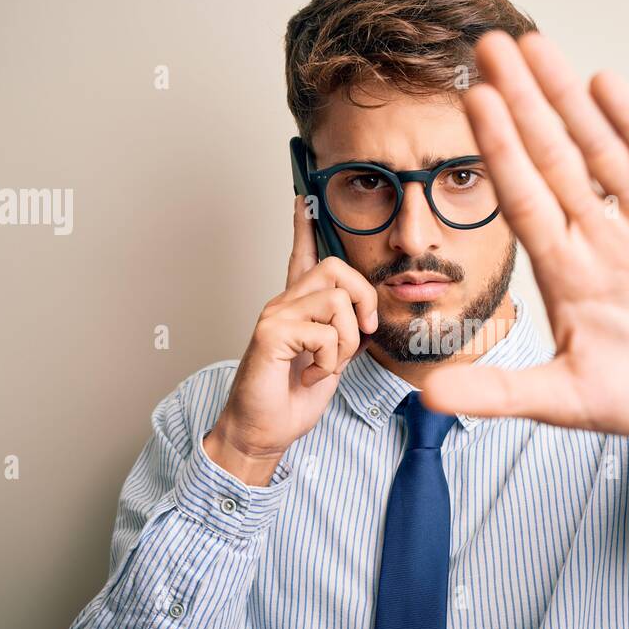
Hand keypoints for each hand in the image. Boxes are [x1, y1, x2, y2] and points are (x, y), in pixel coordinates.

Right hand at [205, 195, 378, 482]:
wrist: (263, 431)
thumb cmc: (291, 398)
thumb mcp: (331, 360)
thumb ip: (344, 332)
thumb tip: (365, 316)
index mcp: (297, 308)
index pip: (301, 257)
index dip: (303, 227)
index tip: (302, 196)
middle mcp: (283, 304)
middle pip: (336, 268)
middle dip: (364, 299)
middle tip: (362, 333)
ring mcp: (275, 316)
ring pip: (337, 301)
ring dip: (346, 341)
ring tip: (328, 364)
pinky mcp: (271, 334)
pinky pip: (325, 333)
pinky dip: (329, 360)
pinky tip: (310, 374)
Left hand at [419, 30, 628, 439]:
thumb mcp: (566, 399)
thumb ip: (499, 392)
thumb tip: (427, 398)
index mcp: (564, 269)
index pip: (522, 196)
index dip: (498, 149)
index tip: (469, 100)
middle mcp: (597, 234)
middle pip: (551, 155)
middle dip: (521, 102)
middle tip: (486, 46)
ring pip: (599, 147)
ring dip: (568, 98)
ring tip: (535, 46)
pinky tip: (604, 85)